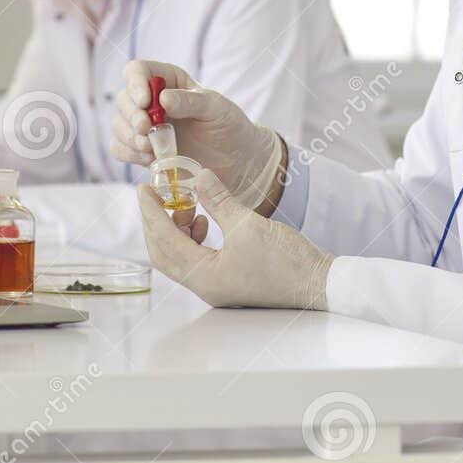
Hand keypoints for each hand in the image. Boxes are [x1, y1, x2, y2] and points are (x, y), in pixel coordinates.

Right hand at [110, 60, 282, 208]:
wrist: (235, 160)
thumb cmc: (228, 126)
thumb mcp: (216, 108)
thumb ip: (190, 101)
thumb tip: (163, 98)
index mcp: (167, 80)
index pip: (137, 71)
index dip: (135, 83)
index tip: (145, 101)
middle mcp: (150, 100)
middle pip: (123, 99)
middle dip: (131, 115)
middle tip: (146, 128)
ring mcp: (144, 126)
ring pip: (119, 125)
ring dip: (129, 136)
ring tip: (151, 147)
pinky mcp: (141, 150)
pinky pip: (119, 148)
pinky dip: (129, 153)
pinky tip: (149, 158)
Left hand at [137, 168, 332, 309]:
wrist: (319, 285)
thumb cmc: (288, 262)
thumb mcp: (249, 224)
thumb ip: (219, 200)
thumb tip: (198, 176)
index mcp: (205, 277)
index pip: (164, 241)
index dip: (151, 213)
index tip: (142, 189)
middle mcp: (206, 285)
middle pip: (164, 253)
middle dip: (157, 222)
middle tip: (155, 194)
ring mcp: (217, 285)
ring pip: (180, 255)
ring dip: (176, 229)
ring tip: (187, 204)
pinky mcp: (229, 279)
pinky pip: (197, 257)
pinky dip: (193, 236)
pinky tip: (205, 219)